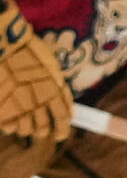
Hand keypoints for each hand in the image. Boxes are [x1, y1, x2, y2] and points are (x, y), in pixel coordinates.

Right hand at [0, 0, 72, 143]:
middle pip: (42, 128)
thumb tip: (69, 110)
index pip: (62, 119)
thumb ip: (60, 90)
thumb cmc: (27, 50)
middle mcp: (36, 102)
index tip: (60, 134)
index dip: (62, 130)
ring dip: (26, 128)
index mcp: (53, 92)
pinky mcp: (2, 108)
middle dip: (42, 130)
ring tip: (23, 121)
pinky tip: (10, 119)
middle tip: (39, 128)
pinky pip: (8, 126)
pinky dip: (10, 125)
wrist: (2, 42)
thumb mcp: (51, 67)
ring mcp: (17, 106)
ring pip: (25, 130)